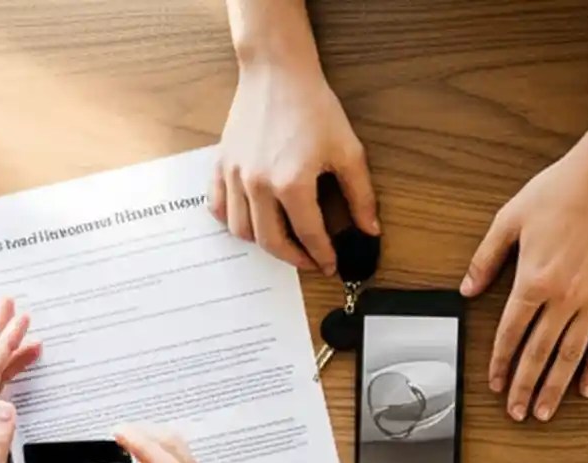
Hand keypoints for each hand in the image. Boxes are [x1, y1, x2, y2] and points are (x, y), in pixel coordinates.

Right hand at [210, 23, 378, 273]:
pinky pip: (218, 206)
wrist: (277, 73)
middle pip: (271, 241)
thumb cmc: (313, 107)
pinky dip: (232, 220)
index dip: (322, 255)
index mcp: (291, 183)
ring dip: (263, 243)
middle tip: (310, 260)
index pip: (308, 235)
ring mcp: (235, 175)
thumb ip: (361, 195)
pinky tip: (251, 219)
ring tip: (283, 240)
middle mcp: (258, 184)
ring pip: (242, 230)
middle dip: (294, 258)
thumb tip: (370, 229)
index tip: (331, 265)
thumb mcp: (348, 150)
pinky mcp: (221, 165)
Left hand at [461, 76, 587, 421]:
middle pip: (538, 353)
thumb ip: (486, 258)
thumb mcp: (509, 219)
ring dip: (556, 386)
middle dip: (525, 387)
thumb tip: (467, 288)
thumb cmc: (561, 192)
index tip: (496, 384)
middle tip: (517, 412)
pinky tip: (586, 388)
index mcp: (533, 280)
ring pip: (571, 355)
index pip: (511, 333)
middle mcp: (563, 297)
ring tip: (546, 411)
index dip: (501, 363)